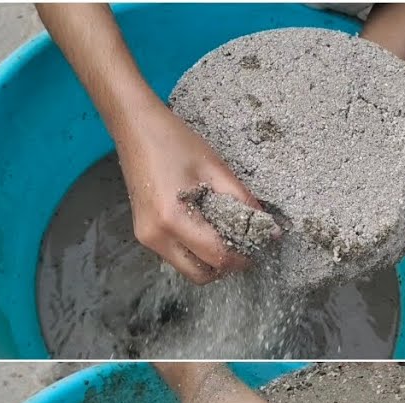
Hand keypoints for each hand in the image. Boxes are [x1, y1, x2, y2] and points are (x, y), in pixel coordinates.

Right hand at [115, 104, 260, 283]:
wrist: (135, 127)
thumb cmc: (173, 142)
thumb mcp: (216, 169)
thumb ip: (243, 202)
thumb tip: (269, 229)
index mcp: (172, 219)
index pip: (216, 257)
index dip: (242, 257)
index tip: (256, 246)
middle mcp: (155, 235)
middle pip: (200, 274)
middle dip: (225, 265)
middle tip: (242, 245)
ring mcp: (145, 237)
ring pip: (187, 268)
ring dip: (209, 259)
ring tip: (224, 233)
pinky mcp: (143, 233)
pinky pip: (176, 255)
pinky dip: (195, 250)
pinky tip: (206, 227)